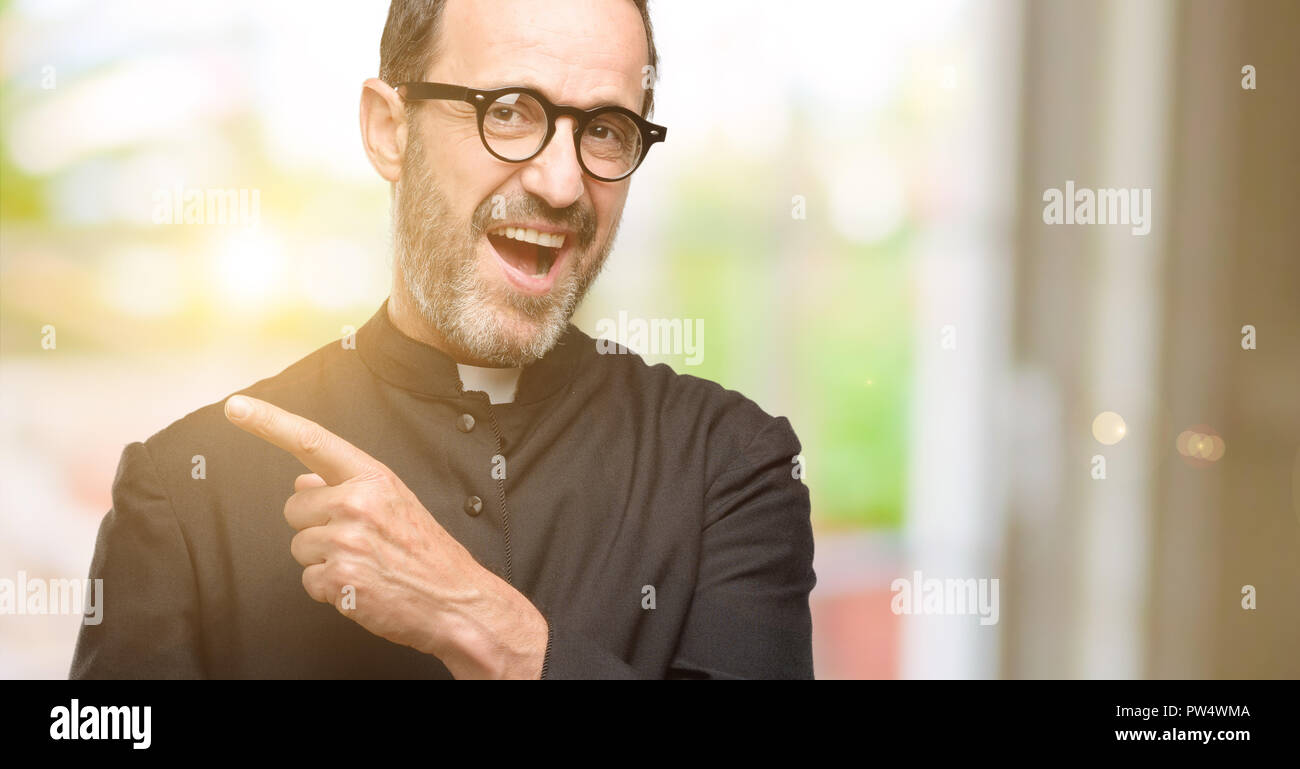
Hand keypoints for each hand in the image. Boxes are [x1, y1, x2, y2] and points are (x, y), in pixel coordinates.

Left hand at [223, 394, 547, 678]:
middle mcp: (358, 504)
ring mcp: (347, 542)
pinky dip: (329, 589)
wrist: (457, 601)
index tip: (237, 407)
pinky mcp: (339, 579)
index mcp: (373, 479)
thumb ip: (349, 486)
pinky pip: (308, 580)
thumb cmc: (428, 554)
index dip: (269, 422)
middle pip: (295, 507)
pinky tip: (361, 587)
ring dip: (323, 560)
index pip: (312, 441)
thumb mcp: (396, 504)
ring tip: (364, 565)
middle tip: (357, 541)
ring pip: (299, 546)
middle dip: (315, 525)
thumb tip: (304, 477)